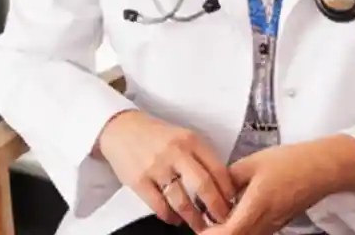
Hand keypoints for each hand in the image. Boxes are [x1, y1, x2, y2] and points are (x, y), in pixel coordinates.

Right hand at [95, 110, 236, 230]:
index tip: (234, 205)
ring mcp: (156, 167)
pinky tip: (175, 219)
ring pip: (182, 201)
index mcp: (191, 140)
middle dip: (216, 209)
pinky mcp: (139, 180)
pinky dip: (170, 217)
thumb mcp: (183, 137)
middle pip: (204, 187)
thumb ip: (201, 158)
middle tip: (221, 221)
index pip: (218, 170)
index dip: (228, 192)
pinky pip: (160, 206)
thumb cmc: (156, 137)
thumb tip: (222, 188)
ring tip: (200, 226)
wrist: (121, 129)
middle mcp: (175, 152)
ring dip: (194, 219)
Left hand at [207, 135, 354, 234]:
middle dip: (216, 233)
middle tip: (202, 220)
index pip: (229, 233)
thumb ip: (228, 178)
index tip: (198, 224)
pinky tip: (234, 212)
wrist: (323, 168)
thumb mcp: (252, 163)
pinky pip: (255, 232)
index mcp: (257, 206)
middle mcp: (266, 222)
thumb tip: (213, 187)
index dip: (210, 233)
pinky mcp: (278, 223)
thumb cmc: (291, 162)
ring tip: (215, 215)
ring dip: (229, 230)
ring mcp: (274, 225)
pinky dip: (241, 227)